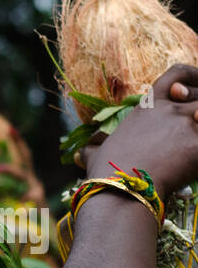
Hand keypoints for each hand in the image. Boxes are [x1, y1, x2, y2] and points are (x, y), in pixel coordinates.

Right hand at [83, 64, 197, 200]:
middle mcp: (170, 110)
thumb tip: (80, 155)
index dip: (190, 77)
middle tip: (195, 122)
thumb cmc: (105, 175)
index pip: (176, 76)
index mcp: (148, 107)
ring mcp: (187, 125)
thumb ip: (93, 151)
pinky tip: (195, 160)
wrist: (119, 192)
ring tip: (193, 142)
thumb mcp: (95, 156)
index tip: (189, 91)